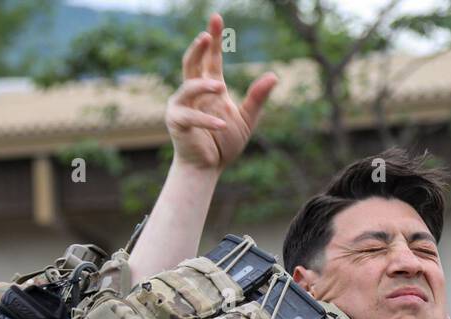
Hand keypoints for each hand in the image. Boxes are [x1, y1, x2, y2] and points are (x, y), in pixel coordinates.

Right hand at [167, 13, 276, 171]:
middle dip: (199, 47)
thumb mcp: (246, 119)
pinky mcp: (176, 121)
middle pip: (192, 63)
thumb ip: (257, 98)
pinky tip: (223, 124)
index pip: (211, 59)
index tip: (216, 18)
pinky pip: (191, 116)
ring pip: (189, 86)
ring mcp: (181, 104)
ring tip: (220, 88)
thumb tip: (274, 75)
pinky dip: (208, 120)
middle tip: (207, 34)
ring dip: (204, 85)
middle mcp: (193, 92)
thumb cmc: (224, 143)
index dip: (214, 40)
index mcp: (210, 88)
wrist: (207, 169)